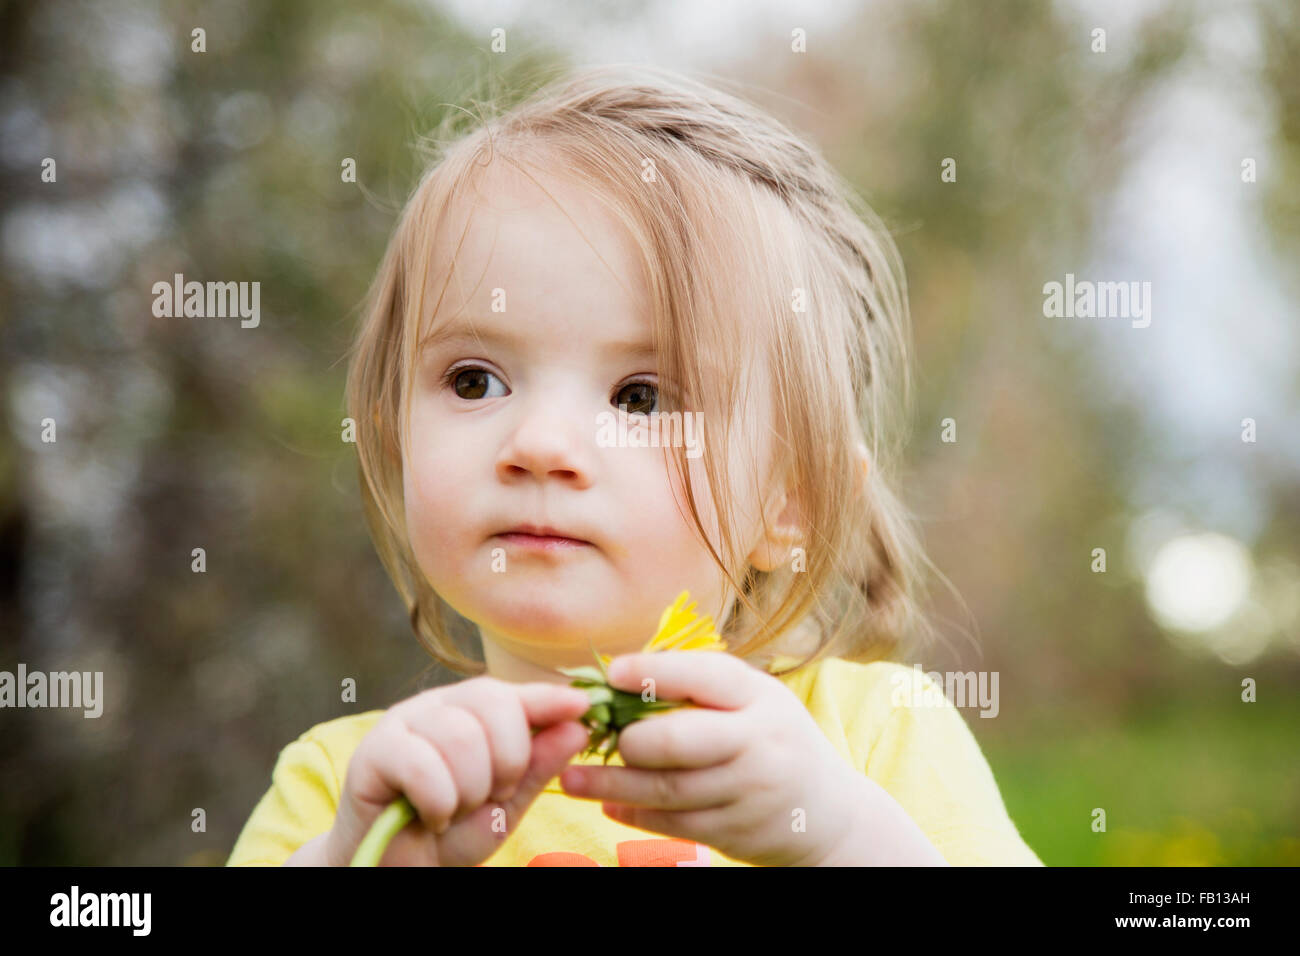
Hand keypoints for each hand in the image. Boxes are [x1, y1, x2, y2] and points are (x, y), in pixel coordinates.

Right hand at [324, 676, 591, 865]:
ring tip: (455, 810)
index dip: (549, 697)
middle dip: (508, 759)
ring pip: (461, 736)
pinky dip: (438, 801)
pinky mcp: (373, 750)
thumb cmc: (449, 834)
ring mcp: (403, 722)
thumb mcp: (505, 806)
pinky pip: (422, 764)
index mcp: (470, 712)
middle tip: (493, 795)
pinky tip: (431, 815)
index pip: (515, 692)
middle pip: (494, 704)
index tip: (582, 706)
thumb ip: (537, 767)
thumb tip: (578, 725)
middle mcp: (437, 706)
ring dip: (470, 789)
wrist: (395, 870)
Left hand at [557, 651, 877, 865]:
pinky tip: (607, 802)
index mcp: (760, 697)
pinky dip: (633, 813)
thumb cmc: (770, 738)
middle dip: (630, 738)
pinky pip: (674, 823)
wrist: (826, 813)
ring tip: (570, 777)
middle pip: (680, 739)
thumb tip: (617, 674)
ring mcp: (749, 792)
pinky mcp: (736, 831)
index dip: (654, 673)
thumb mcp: (753, 700)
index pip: (705, 677)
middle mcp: (758, 743)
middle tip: (594, 735)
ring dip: (612, 783)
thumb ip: (699, 686)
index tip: (610, 672)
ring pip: (668, 789)